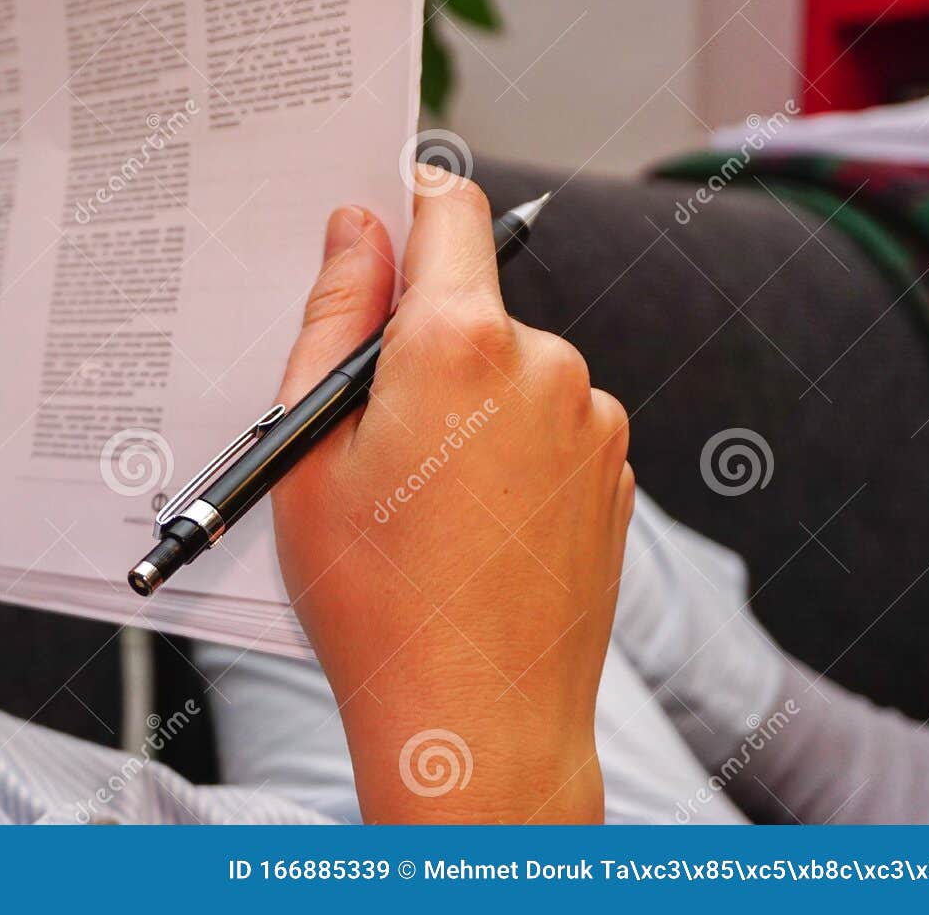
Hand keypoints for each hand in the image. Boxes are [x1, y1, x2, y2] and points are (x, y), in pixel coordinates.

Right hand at [272, 172, 632, 823]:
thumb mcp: (310, 454)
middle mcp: (546, 365)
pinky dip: (513, 450)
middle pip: (473, 306)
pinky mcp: (617, 473)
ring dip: (471, 405)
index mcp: (461, 344)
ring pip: (513, 371)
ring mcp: (593, 423)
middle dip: (423, 345)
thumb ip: (334, 320)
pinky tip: (477, 527)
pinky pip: (552, 424)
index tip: (385, 224)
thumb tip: (357, 230)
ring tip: (428, 505)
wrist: (478, 725)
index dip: (411, 203)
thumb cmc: (377, 602)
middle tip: (376, 443)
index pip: (450, 209)